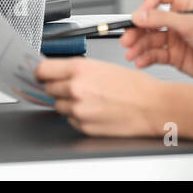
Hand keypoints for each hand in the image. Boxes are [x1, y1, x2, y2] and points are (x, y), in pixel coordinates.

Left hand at [34, 58, 167, 136]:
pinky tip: (95, 110)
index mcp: (79, 69)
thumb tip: (57, 73)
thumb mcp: (103, 66)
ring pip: (58, 106)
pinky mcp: (84, 127)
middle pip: (48, 89)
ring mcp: (79, 110)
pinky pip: (71, 120)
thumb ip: (77, 70)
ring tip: (90, 99)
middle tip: (72, 87)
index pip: (42, 70)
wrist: (152, 107)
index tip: (39, 74)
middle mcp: (76, 89)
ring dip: (68, 103)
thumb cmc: (134, 86)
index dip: (40, 72)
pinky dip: (78, 116)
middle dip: (57, 87)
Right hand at [121, 0, 192, 84]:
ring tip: (132, 54)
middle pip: (148, 20)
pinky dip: (146, 58)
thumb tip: (140, 16)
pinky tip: (141, 61)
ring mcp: (175, 38)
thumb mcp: (191, 25)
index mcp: (184, 3)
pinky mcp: (175, 55)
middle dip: (136, 30)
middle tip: (127, 39)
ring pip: (149, 39)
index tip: (140, 17)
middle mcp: (178, 19)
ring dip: (139, 46)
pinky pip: (155, 54)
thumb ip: (162, 20)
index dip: (146, 4)